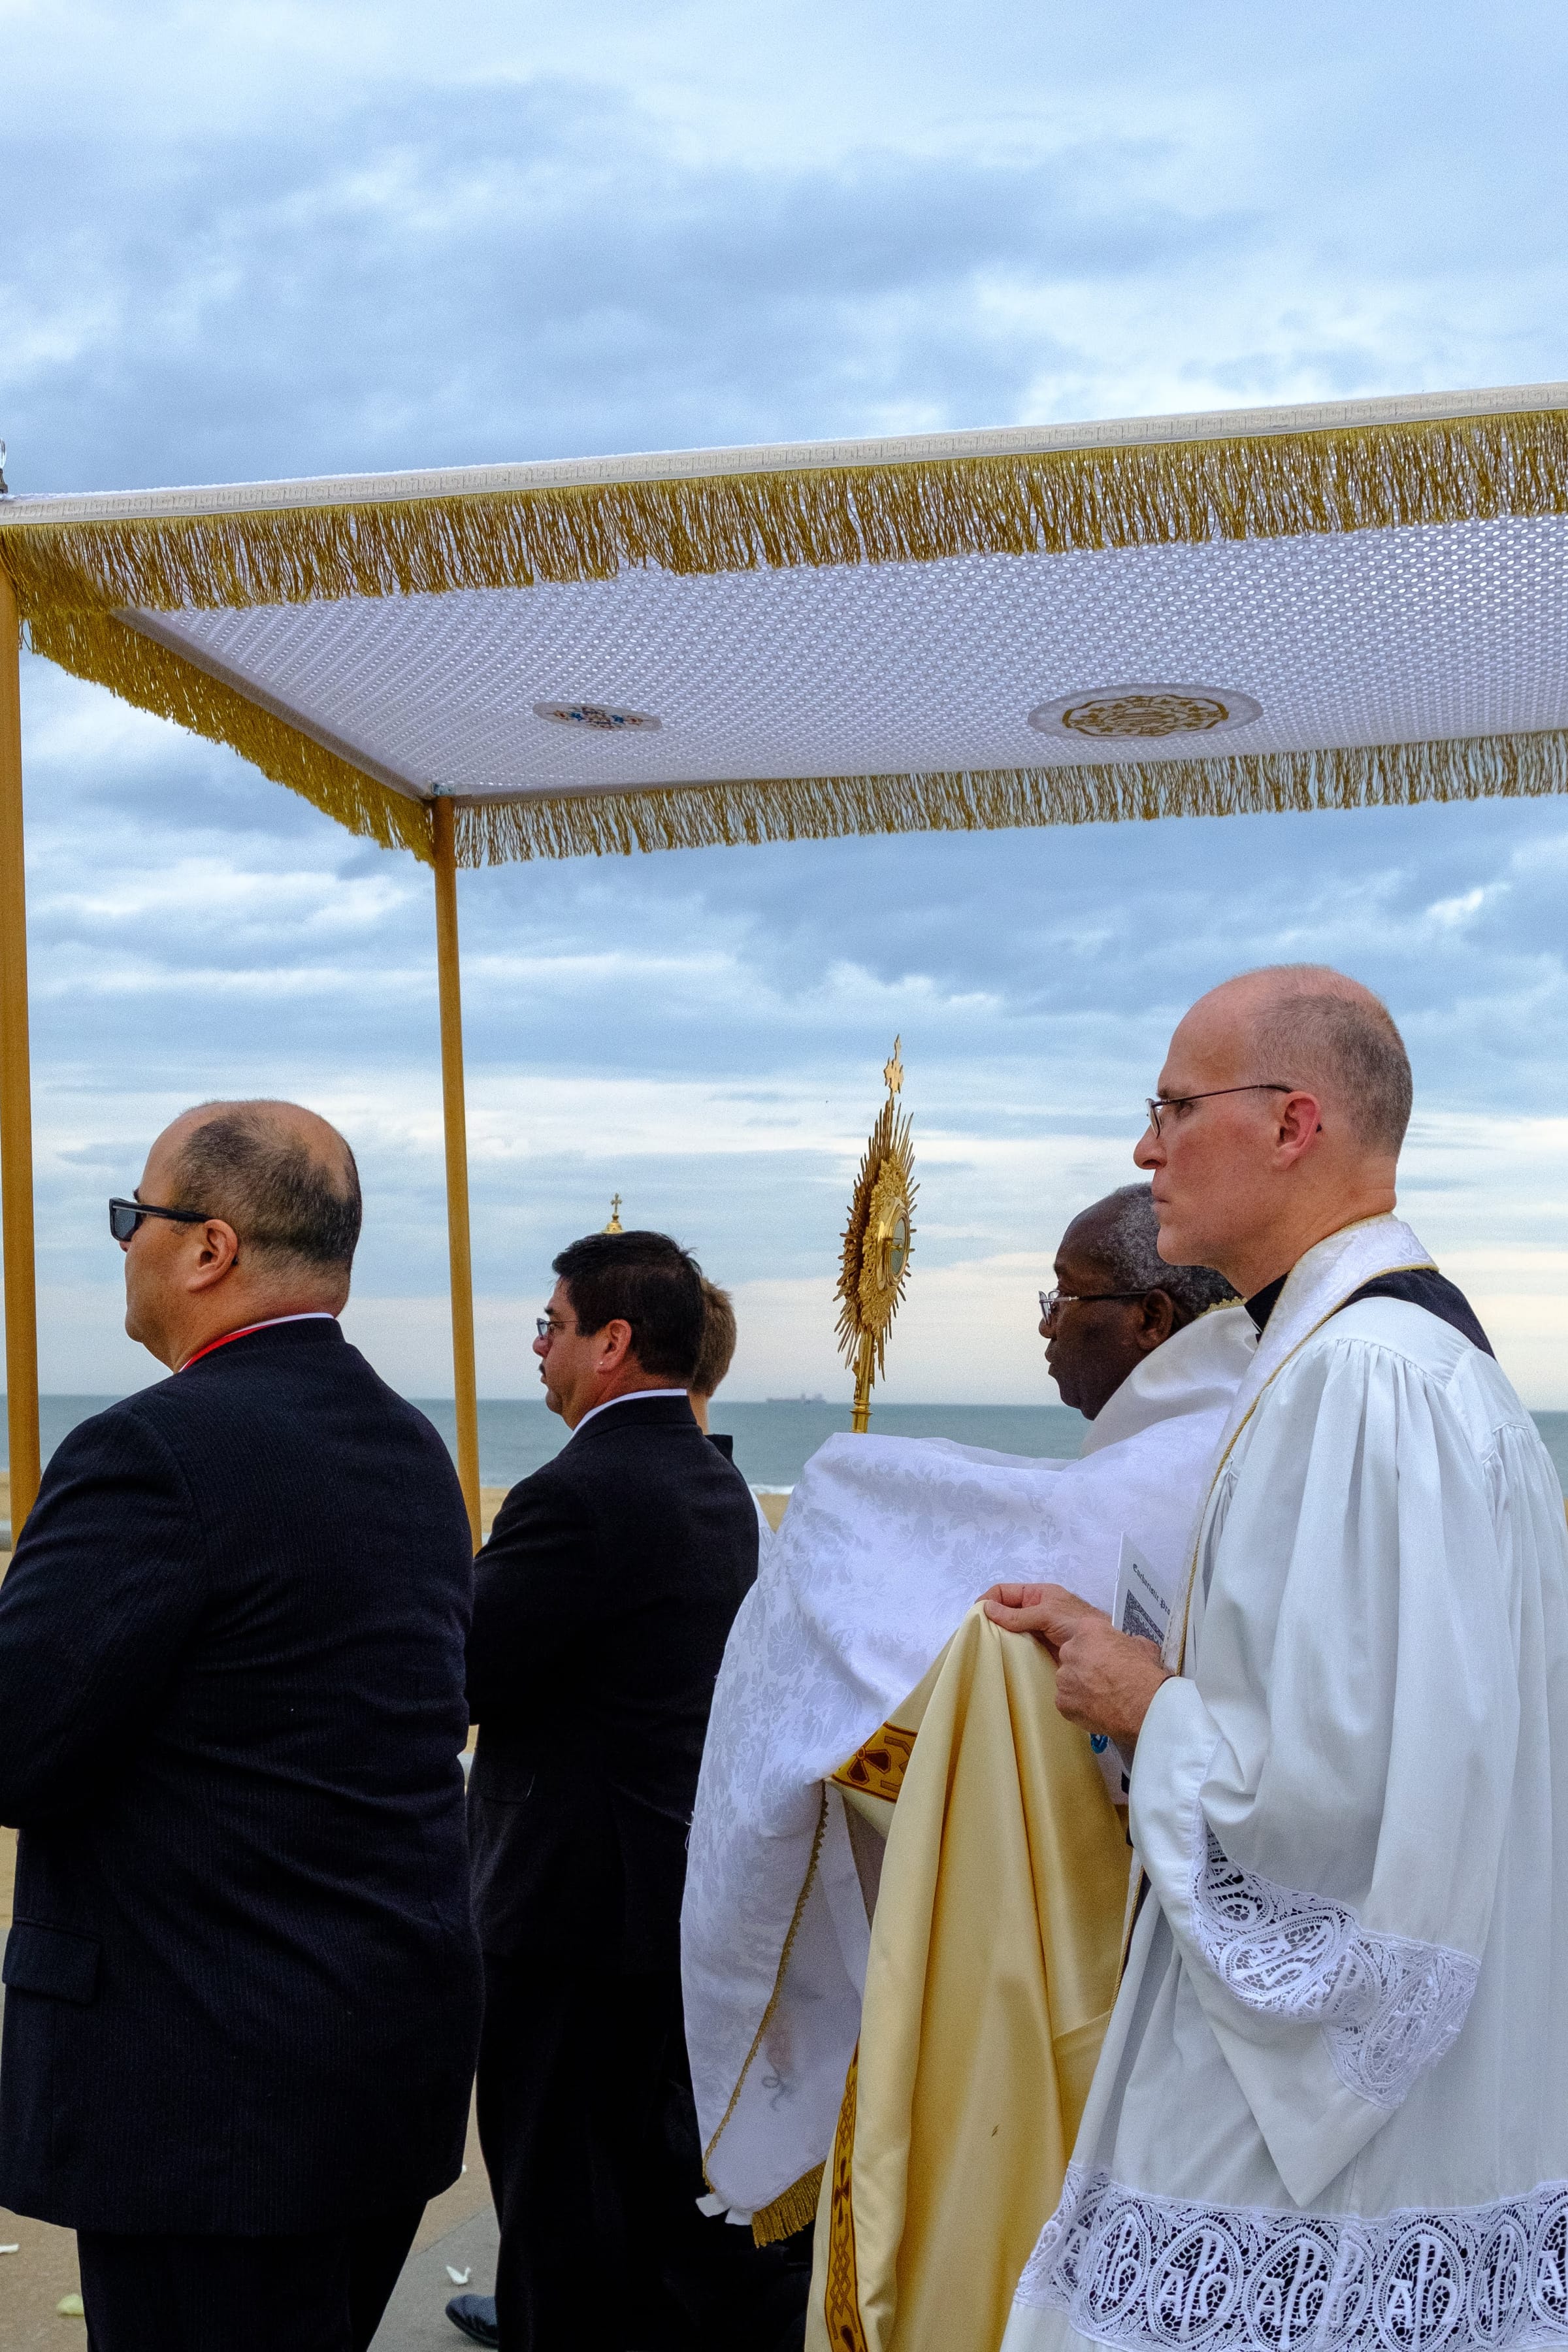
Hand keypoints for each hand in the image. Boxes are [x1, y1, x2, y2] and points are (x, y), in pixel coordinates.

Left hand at [982, 1582, 1171, 1747]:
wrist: (1152, 1710)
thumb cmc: (1149, 1675)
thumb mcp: (1137, 1645)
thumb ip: (1118, 1640)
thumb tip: (1125, 1645)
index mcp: (1089, 1628)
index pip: (1042, 1614)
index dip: (1012, 1612)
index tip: (988, 1609)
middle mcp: (1070, 1649)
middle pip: (1047, 1647)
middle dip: (1051, 1650)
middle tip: (1078, 1663)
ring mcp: (1064, 1676)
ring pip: (1061, 1676)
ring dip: (1079, 1682)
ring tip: (1105, 1692)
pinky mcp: (1062, 1700)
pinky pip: (1066, 1698)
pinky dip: (1080, 1701)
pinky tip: (1100, 1706)